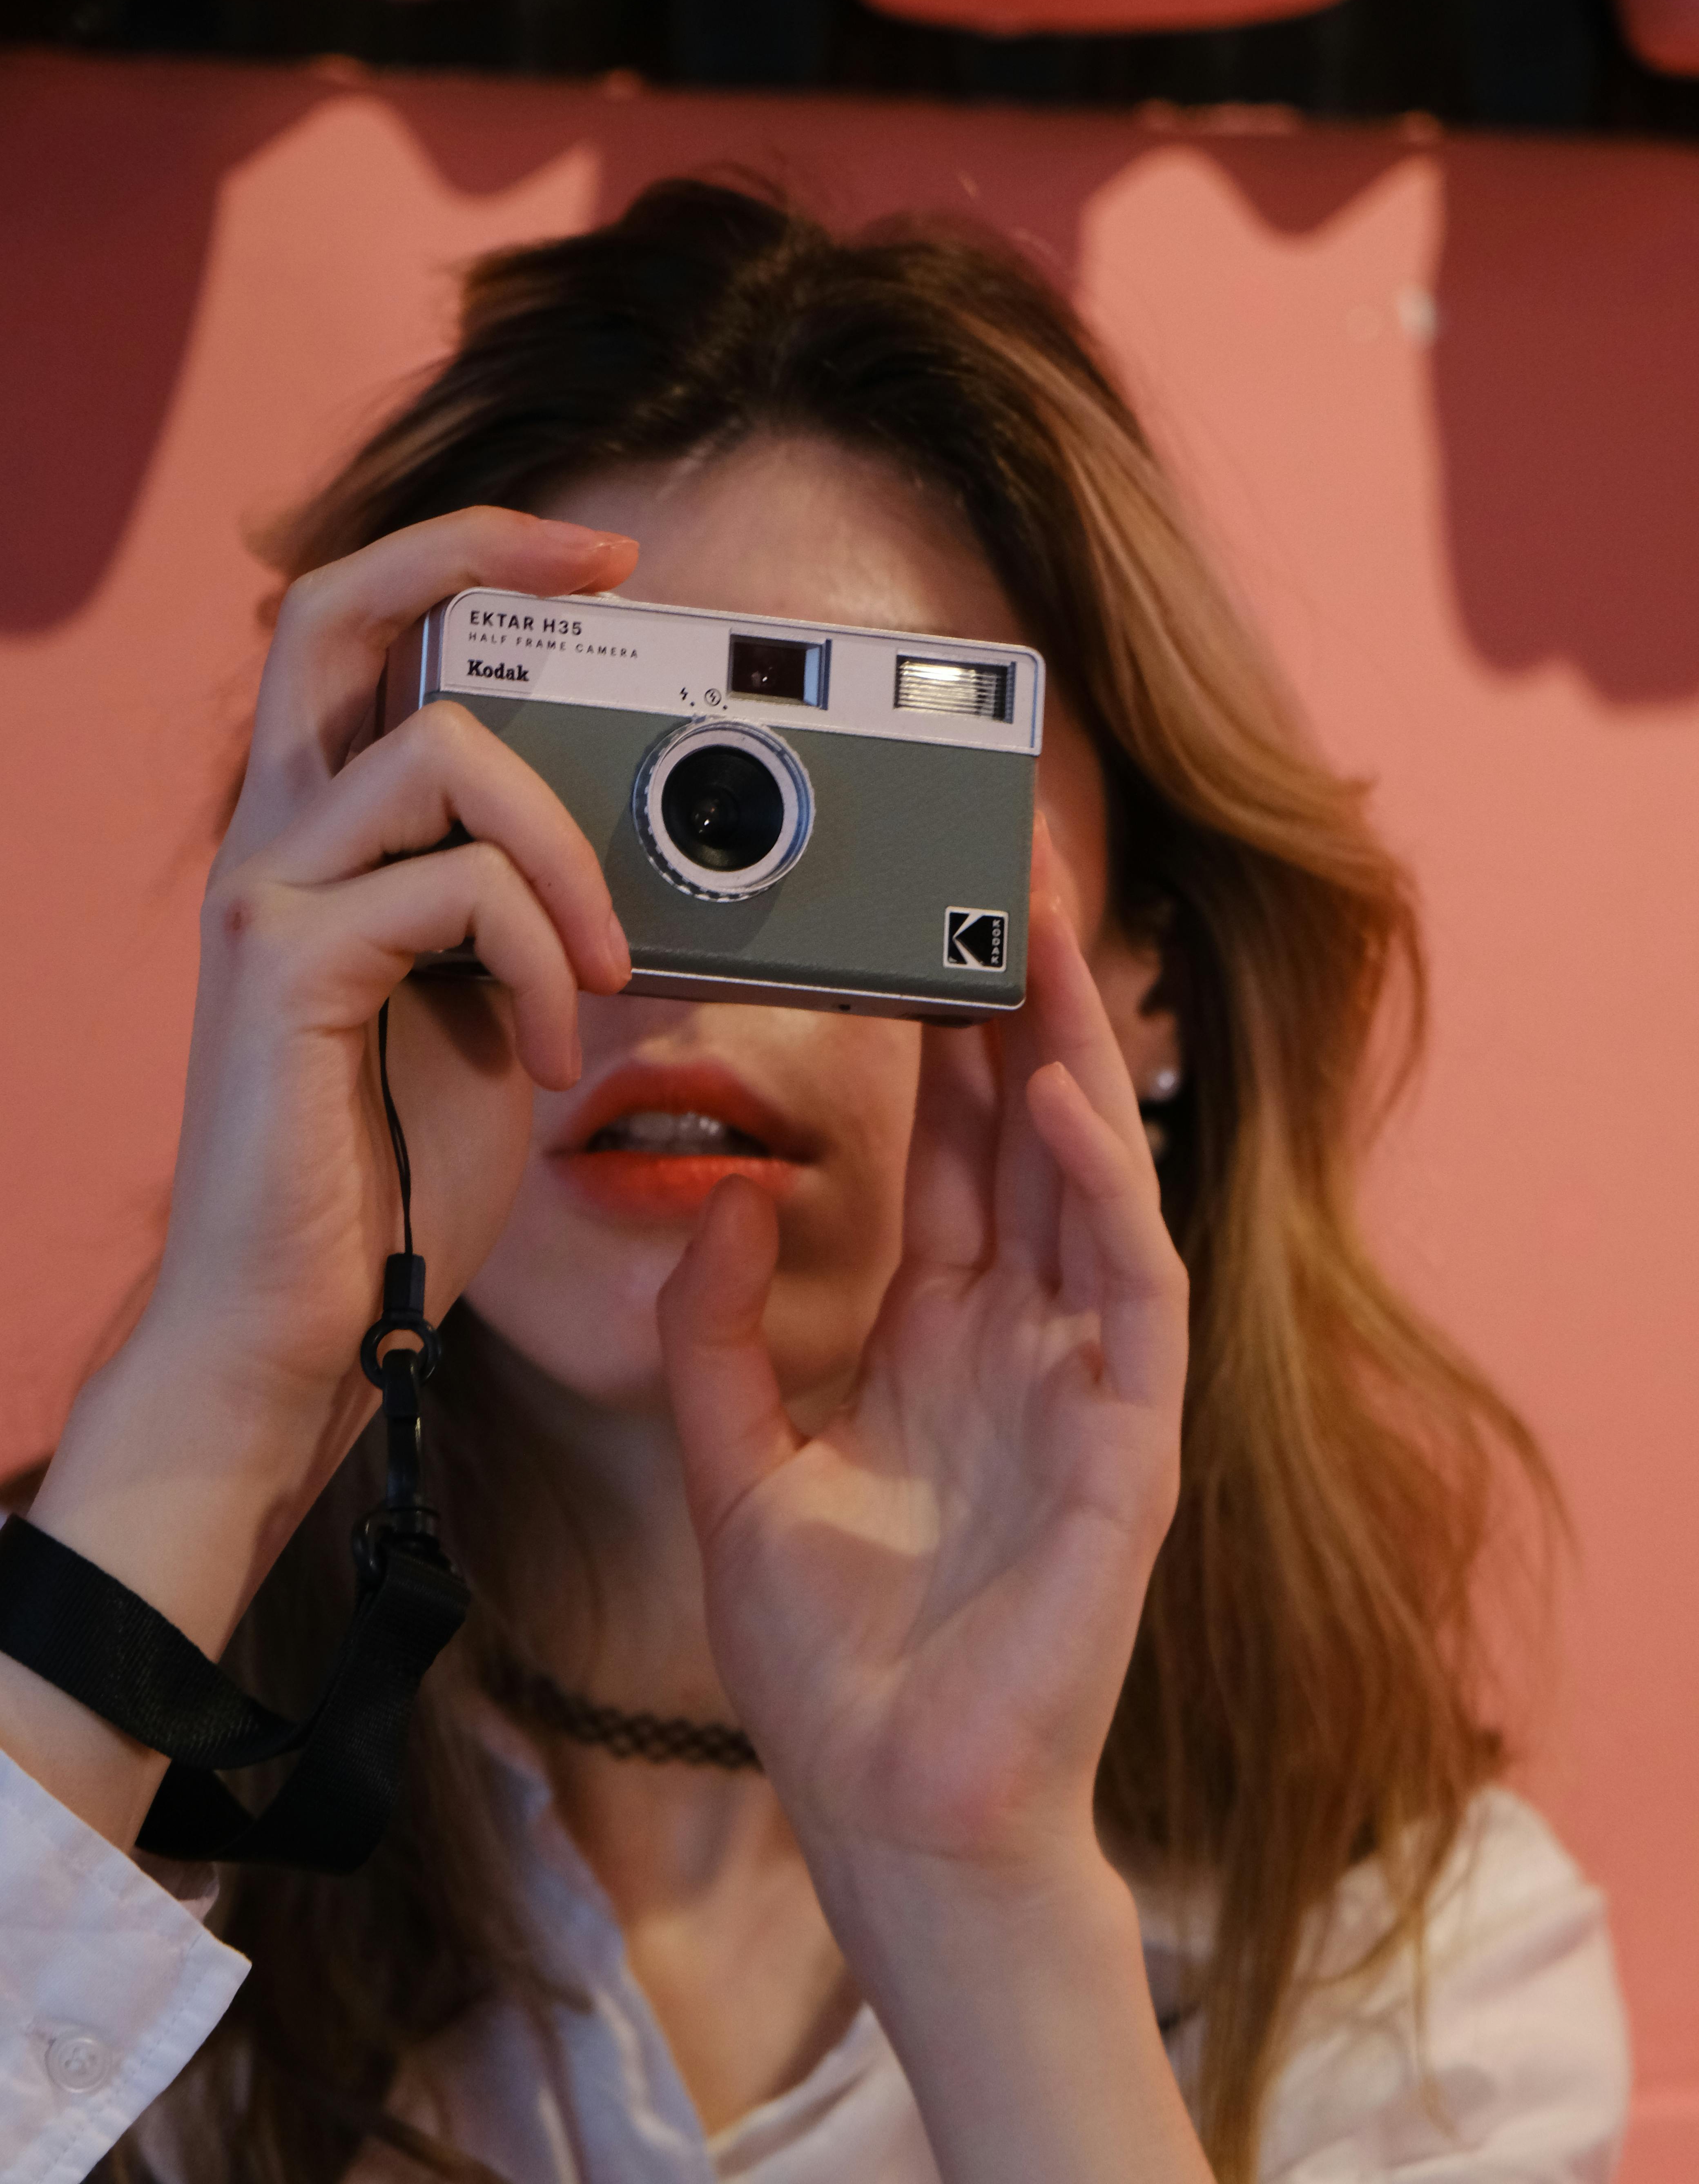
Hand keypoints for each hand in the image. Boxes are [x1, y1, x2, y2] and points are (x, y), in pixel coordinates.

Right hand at [9, 508, 637, 1842]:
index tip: (602, 560)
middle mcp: (279, 837)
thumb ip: (538, 918)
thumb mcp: (495, 1005)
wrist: (308, 1317)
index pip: (363, 630)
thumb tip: (664, 870)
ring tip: (609, 972)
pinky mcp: (291, 971)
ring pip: (440, 755)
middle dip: (482, 560)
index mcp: (328, 834)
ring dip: (568, 852)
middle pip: (336, 613)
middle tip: (614, 574)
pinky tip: (555, 1051)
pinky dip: (541, 962)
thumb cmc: (399, 1162)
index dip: (470, 556)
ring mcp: (272, 896)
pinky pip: (453, 893)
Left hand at [658, 829, 1187, 1904]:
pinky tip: (1057, 1106)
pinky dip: (1101, 1194)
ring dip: (1073, 1058)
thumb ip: (718, 1337)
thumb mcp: (737, 1469)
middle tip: (1000, 880)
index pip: (954, 1156)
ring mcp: (1085, 1385)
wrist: (891, 1810)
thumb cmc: (833, 1661)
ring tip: (1040, 938)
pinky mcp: (1129, 1444)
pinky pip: (1129, 1291)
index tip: (916, 939)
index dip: (943, 1046)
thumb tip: (721, 1200)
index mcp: (941, 1339)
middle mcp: (1022, 1341)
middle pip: (1031, 1139)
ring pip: (1093, 1183)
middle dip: (1024, 1007)